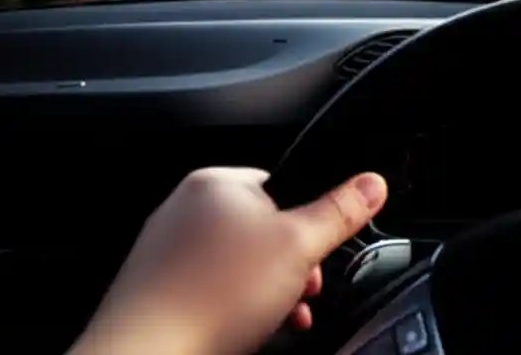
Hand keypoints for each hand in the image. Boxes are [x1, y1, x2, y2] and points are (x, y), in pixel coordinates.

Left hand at [70, 168, 386, 354]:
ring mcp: (168, 253)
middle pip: (263, 231)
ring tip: (276, 318)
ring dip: (269, 294)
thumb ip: (339, 211)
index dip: (310, 223)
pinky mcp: (159, 292)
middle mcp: (186, 210)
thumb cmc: (212, 296)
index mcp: (217, 183)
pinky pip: (212, 293)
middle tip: (300, 292)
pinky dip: (234, 311)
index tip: (319, 253)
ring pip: (239, 267)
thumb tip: (372, 183)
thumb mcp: (299, 246)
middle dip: (291, 268)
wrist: (148, 353)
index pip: (282, 187)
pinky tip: (245, 331)